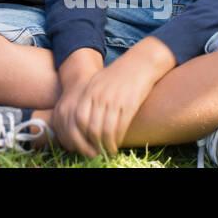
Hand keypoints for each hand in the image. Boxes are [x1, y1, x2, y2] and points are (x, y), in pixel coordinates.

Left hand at [52, 43, 168, 156]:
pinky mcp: (129, 105)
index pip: (79, 118)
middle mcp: (100, 96)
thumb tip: (80, 119)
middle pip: (91, 127)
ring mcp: (114, 100)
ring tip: (107, 152)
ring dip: (106, 145)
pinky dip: (118, 139)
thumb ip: (88, 98)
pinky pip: (121, 127)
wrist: (139, 64)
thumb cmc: (117, 76)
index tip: (82, 143)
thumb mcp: (98, 82)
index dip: (79, 133)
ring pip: (106, 130)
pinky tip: (117, 144)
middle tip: (95, 152)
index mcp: (90, 91)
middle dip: (92, 144)